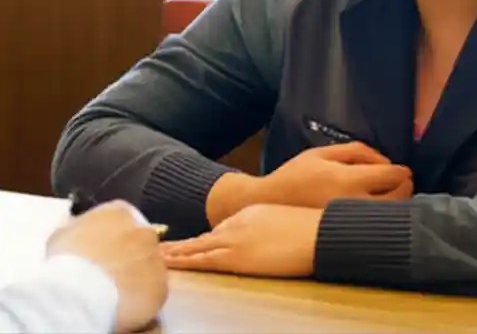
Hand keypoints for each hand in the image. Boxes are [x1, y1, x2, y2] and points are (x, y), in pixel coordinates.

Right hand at [47, 201, 168, 332]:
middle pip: (139, 242)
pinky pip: (152, 293)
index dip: (110, 237)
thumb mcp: (64, 233)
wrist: (80, 290)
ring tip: (112, 292)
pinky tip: (122, 305)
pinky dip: (140, 299)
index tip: (101, 251)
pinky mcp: (161, 288)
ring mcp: (156, 259)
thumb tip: (81, 236)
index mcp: (119, 212)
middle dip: (127, 255)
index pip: (121, 219)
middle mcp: (143, 231)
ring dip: (135, 277)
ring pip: (148, 268)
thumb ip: (80, 229)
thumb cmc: (66, 259)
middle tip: (107, 273)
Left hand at [161, 204, 321, 277]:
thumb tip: (276, 238)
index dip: (205, 238)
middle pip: (204, 237)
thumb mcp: (289, 221)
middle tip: (160, 245)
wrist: (319, 231)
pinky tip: (168, 263)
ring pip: (196, 247)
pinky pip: (201, 260)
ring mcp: (233, 239)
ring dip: (175, 252)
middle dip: (183, 243)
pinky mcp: (234, 256)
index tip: (193, 242)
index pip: (222, 228)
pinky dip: (182, 261)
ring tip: (157, 255)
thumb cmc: (314, 228)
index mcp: (250, 213)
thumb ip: (274, 228)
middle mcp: (236, 223)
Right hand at [206, 143, 411, 224]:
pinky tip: (377, 208)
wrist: (270, 204)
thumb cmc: (296, 174)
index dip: (402, 170)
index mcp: (349, 180)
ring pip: (393, 214)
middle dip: (405, 186)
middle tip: (401, 181)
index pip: (393, 176)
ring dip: (399, 202)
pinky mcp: (349, 233)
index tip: (401, 169)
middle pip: (400, 197)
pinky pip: (377, 223)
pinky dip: (384, 215)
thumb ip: (357, 151)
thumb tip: (387, 161)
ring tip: (389, 194)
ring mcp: (353, 222)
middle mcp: (355, 204)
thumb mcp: (322, 153)